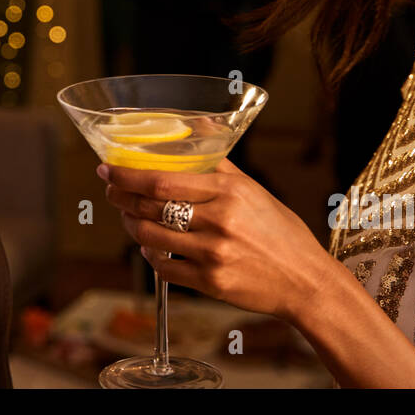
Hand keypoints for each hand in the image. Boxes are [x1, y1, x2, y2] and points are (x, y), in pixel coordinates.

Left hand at [98, 158, 326, 320]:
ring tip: (129, 217)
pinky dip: (151, 257)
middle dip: (121, 196)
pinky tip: (152, 249)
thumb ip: (220, 165)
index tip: (109, 168)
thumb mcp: (255, 191)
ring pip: (150, 237)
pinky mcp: (210, 284)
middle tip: (110, 190)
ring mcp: (213, 254)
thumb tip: (197, 130)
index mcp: (229, 192)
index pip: (163, 179)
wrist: (305, 281)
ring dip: (131, 225)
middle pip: (150, 205)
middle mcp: (219, 221)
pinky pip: (164, 269)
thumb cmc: (282, 234)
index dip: (128, 174)